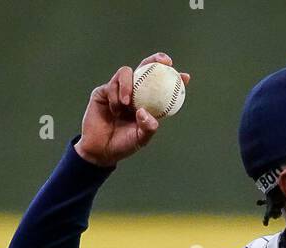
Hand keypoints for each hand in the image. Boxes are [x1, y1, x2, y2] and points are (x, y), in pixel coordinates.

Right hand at [74, 54, 189, 166]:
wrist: (100, 149)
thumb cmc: (123, 144)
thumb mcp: (140, 139)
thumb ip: (147, 127)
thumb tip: (144, 111)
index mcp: (147, 103)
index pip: (161, 87)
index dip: (173, 79)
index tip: (185, 77)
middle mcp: (134, 92)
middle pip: (145, 68)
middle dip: (155, 60)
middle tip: (164, 61)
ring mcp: (119, 90)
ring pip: (126, 73)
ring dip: (128, 86)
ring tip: (127, 103)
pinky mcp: (104, 90)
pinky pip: (112, 85)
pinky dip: (115, 96)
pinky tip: (116, 110)